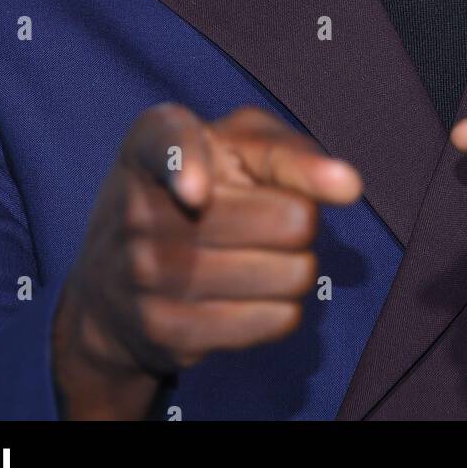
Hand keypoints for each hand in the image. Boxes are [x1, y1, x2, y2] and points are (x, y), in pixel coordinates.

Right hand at [53, 103, 361, 419]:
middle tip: (277, 220)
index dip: (186, 167)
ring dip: (299, 267)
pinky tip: (264, 296)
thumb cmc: (206, 187)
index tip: (197, 193)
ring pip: (289, 274)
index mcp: (152, 138)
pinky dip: (285, 309)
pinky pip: (272, 320)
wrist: (117, 278)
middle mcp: (138, 205)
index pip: (169, 143)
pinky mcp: (164, 329)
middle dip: (302, 220)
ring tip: (268, 257)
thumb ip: (292, 153)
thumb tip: (349, 185)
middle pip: (287, 219)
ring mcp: (143, 272)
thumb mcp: (237, 147)